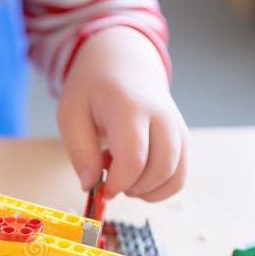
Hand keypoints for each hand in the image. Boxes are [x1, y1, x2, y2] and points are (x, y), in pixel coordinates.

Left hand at [57, 27, 187, 201]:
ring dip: (148, 191)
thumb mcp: (71, 116)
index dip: (118, 183)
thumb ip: (80, 153)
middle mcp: (162, 117)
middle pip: (162, 169)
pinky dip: (160, 187)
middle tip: (111, 180)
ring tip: (125, 175)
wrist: (124, 64)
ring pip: (176, 176)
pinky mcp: (182, 138)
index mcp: (130, 108)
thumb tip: (90, 186)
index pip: (134, 158)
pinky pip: (180, 175)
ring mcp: (177, 127)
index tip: (102, 187)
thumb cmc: (93, 90)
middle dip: (134, 188)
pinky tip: (138, 176)